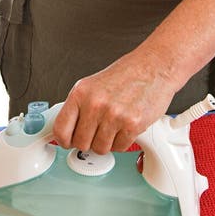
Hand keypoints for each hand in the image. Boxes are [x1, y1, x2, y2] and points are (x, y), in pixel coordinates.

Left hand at [52, 50, 177, 154]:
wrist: (154, 67)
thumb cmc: (127, 74)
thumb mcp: (94, 85)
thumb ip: (79, 107)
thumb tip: (67, 130)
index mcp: (81, 92)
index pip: (60, 129)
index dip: (64, 140)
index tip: (69, 141)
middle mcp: (95, 104)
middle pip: (80, 143)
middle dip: (90, 141)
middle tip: (98, 131)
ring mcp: (113, 115)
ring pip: (100, 149)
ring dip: (108, 142)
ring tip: (115, 125)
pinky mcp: (132, 124)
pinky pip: (120, 148)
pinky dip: (123, 141)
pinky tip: (126, 125)